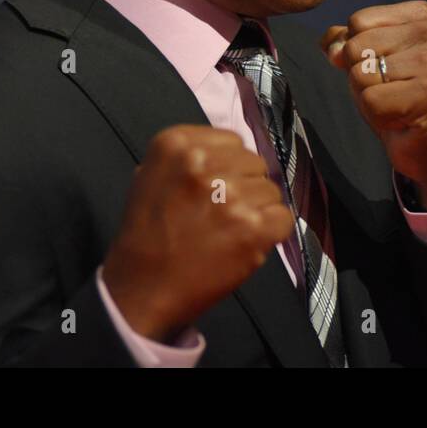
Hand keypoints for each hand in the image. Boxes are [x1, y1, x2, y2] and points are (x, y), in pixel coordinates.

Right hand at [102, 125, 294, 341]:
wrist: (143, 288)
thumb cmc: (147, 235)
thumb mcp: (149, 176)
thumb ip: (187, 157)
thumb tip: (228, 153)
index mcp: (176, 144)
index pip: (232, 140)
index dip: (229, 166)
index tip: (215, 187)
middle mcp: (203, 163)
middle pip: (254, 163)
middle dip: (244, 186)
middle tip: (221, 213)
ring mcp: (230, 195)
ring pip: (270, 191)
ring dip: (256, 211)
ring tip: (228, 231)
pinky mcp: (252, 228)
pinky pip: (284, 218)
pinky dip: (271, 232)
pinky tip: (246, 242)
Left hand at [320, 1, 426, 209]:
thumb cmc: (398, 96)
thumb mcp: (368, 58)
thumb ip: (345, 42)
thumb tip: (332, 48)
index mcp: (423, 15)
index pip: (358, 21)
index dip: (358, 50)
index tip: (387, 67)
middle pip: (356, 46)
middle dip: (362, 73)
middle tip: (391, 89)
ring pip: (360, 74)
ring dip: (369, 96)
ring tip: (396, 102)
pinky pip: (370, 100)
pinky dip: (377, 115)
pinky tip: (400, 117)